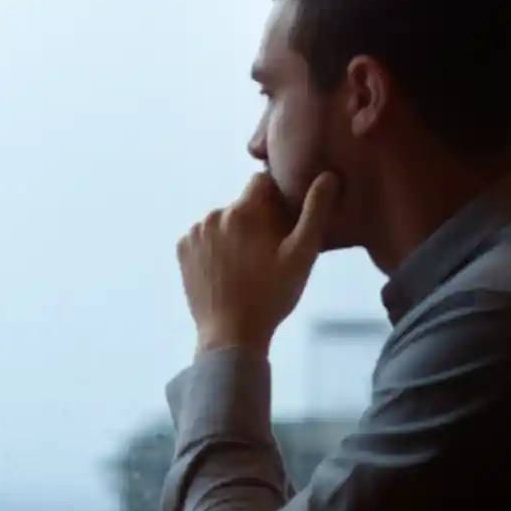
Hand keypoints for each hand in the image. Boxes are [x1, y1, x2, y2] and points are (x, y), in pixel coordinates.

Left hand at [177, 171, 339, 356]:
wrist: (231, 335)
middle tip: (268, 252)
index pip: (262, 182)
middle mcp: (214, 214)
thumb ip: (315, 211)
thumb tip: (328, 175)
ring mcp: (195, 233)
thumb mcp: (302, 255)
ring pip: (223, 221)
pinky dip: (215, 246)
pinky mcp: (182, 249)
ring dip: (235, 233)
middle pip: (242, 204)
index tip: (283, 223)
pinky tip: (227, 270)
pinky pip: (204, 237)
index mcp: (243, 211)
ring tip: (247, 265)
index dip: (276, 198)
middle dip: (256, 219)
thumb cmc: (271, 296)